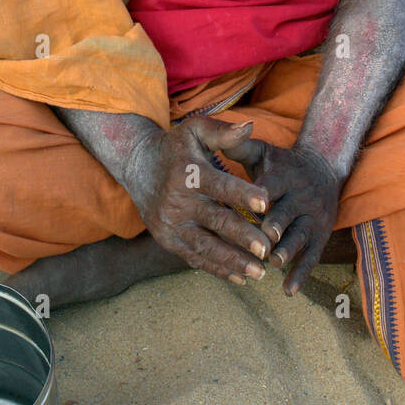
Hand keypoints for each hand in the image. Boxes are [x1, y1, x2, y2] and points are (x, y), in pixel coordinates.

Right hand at [122, 116, 272, 284]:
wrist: (138, 166)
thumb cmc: (176, 147)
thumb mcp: (195, 130)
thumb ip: (223, 131)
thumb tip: (251, 127)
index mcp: (189, 172)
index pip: (219, 184)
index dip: (242, 193)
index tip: (266, 202)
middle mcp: (178, 201)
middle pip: (215, 221)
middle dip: (242, 237)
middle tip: (267, 250)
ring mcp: (171, 224)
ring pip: (205, 247)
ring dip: (233, 261)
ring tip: (259, 273)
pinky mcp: (168, 240)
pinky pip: (194, 258)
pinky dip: (217, 269)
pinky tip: (241, 278)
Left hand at [219, 133, 346, 293]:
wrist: (324, 166)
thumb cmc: (281, 163)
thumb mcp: (263, 151)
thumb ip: (238, 147)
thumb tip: (217, 138)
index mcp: (284, 176)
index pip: (271, 186)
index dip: (260, 196)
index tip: (249, 205)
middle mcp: (301, 197)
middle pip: (287, 214)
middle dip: (275, 227)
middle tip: (262, 240)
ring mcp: (312, 218)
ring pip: (300, 236)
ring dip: (287, 251)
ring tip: (274, 264)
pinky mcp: (320, 235)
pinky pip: (312, 257)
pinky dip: (300, 274)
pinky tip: (287, 290)